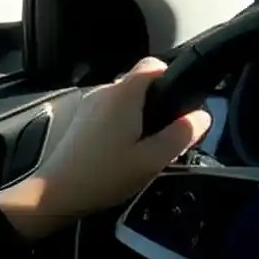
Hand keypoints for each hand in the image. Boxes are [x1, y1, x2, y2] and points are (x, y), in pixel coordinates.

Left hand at [0, 57, 211, 239]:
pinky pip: (111, 111)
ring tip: (145, 147)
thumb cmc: (105, 176)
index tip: (181, 105)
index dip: (172, 78)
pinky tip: (123, 152)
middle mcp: (105, 91)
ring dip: (139, 116)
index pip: (154, 64)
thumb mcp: (151, 160)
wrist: (56, 194)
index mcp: (123, 94)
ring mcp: (89, 104)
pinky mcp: (81, 120)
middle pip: (140, 83)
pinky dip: (122, 124)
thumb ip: (181, 135)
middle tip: (167, 135)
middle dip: (157, 103)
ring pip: (125, 99)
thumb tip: (202, 116)